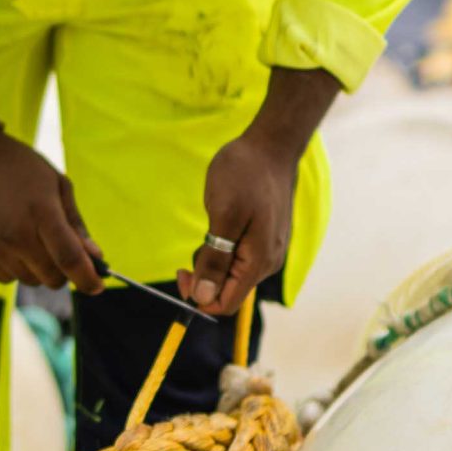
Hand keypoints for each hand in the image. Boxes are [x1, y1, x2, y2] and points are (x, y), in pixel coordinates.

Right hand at [0, 136, 104, 292]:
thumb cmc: (19, 168)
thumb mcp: (56, 184)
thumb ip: (76, 224)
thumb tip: (96, 258)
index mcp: (41, 212)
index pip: (70, 259)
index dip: (88, 278)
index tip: (97, 286)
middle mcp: (15, 234)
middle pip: (52, 277)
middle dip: (64, 272)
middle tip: (62, 254)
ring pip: (30, 280)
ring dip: (38, 269)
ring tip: (29, 238)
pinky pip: (6, 278)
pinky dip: (14, 267)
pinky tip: (8, 241)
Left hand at [178, 129, 299, 316]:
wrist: (270, 146)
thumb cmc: (245, 175)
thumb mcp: (223, 216)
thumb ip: (214, 260)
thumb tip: (202, 297)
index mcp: (258, 262)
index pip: (225, 304)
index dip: (199, 296)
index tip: (181, 271)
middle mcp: (268, 262)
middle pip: (229, 290)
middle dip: (205, 276)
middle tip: (195, 243)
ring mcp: (269, 250)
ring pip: (233, 273)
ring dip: (213, 260)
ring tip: (212, 226)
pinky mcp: (266, 238)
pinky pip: (240, 257)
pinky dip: (224, 248)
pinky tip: (223, 223)